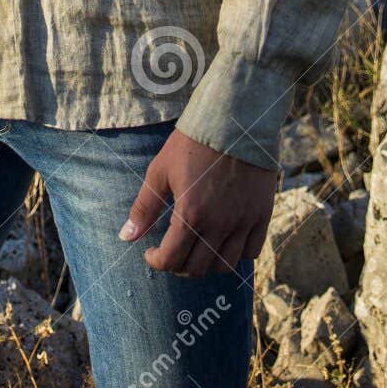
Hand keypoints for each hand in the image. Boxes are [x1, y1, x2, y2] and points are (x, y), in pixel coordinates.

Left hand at [118, 129, 276, 276]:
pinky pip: (251, 251)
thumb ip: (144, 207)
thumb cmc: (192, 142)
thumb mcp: (161, 170)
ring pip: (224, 265)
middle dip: (178, 264)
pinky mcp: (261, 215)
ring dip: (206, 263)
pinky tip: (223, 239)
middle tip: (171, 250)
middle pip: (197, 268)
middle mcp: (219, 224)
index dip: (156, 261)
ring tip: (196, 247)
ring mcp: (243, 222)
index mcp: (191, 214)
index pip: (171, 259)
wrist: (234, 119)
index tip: (151, 252)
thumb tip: (125, 237)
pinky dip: (235, 253)